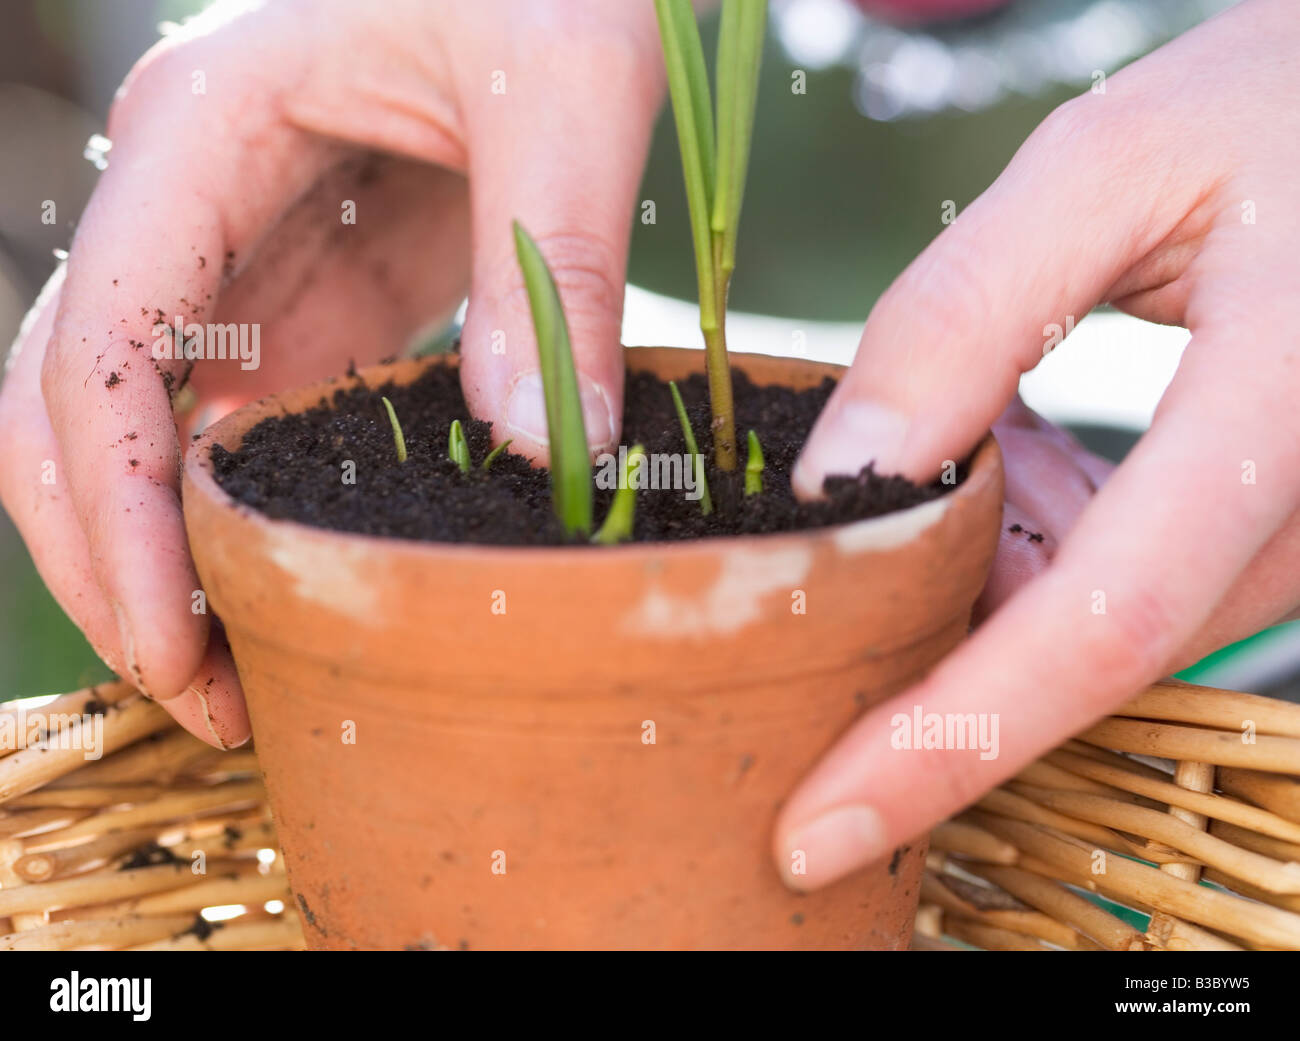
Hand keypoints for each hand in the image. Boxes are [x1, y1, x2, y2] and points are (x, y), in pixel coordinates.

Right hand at [0, 0, 662, 745]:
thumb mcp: (569, 82)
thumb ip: (549, 256)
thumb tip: (544, 446)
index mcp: (204, 128)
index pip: (100, 352)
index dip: (114, 514)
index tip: (171, 642)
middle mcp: (193, 195)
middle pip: (77, 407)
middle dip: (113, 558)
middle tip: (204, 695)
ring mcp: (248, 244)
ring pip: (150, 424)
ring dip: (174, 551)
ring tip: (244, 674)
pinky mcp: (317, 283)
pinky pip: (249, 413)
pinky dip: (252, 508)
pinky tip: (302, 580)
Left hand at [778, 0, 1299, 888]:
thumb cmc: (1271, 114)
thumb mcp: (1109, 169)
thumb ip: (969, 311)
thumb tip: (844, 470)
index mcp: (1275, 422)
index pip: (1095, 626)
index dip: (948, 743)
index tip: (818, 831)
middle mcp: (1294, 513)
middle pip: (1080, 656)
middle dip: (924, 677)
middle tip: (787, 639)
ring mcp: (1279, 531)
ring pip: (1086, 622)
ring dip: (966, 584)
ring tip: (904, 486)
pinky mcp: (1250, 523)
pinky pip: (1111, 579)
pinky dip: (1016, 544)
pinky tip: (993, 452)